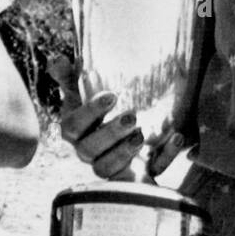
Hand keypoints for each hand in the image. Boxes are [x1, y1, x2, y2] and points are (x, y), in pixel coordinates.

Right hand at [51, 55, 187, 180]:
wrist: (127, 129)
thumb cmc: (98, 109)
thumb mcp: (83, 90)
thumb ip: (69, 76)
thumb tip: (58, 60)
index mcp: (76, 131)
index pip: (73, 126)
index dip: (90, 113)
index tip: (112, 95)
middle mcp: (89, 151)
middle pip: (90, 150)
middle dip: (110, 134)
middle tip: (132, 117)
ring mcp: (111, 166)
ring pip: (108, 168)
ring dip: (125, 153)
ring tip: (141, 135)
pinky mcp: (136, 175)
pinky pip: (147, 174)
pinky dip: (164, 157)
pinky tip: (176, 138)